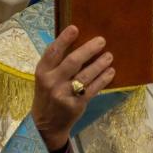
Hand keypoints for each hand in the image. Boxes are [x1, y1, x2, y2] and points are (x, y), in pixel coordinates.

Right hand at [31, 25, 115, 150]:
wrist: (46, 124)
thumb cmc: (47, 93)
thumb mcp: (45, 77)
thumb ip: (56, 62)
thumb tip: (76, 40)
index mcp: (42, 71)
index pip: (53, 52)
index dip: (64, 39)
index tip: (75, 28)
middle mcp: (51, 82)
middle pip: (72, 62)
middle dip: (89, 50)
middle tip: (101, 41)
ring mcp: (64, 94)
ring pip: (85, 76)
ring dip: (100, 64)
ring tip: (109, 56)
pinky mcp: (76, 105)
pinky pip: (93, 89)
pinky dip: (103, 79)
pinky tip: (110, 72)